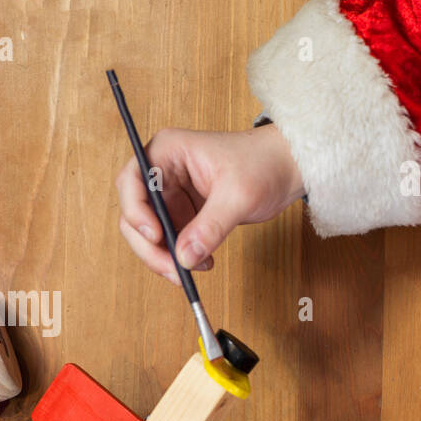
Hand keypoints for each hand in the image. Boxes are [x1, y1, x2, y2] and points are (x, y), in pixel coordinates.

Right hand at [116, 123, 303, 279]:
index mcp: (167, 151)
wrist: (288, 169)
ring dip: (164, 257)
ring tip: (193, 268)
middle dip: (149, 246)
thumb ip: (210, 226)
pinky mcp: (183, 214)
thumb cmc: (264, 163)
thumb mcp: (238, 195)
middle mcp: (163, 173)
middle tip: (172, 268)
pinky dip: (179, 258)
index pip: (131, 181)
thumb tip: (185, 257)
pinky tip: (204, 262)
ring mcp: (172, 195)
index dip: (135, 210)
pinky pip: (169, 242)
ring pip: (148, 234)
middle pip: (134, 214)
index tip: (155, 235)